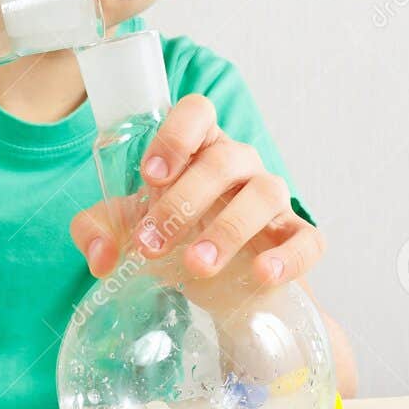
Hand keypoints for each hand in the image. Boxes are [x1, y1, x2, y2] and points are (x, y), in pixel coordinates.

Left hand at [69, 94, 323, 284]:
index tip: (150, 176)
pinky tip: (262, 274)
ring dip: (229, 229)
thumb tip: (101, 256)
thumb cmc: (176, 243)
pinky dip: (289, 255)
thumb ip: (99, 230)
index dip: (175, 136)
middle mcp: (241, 166)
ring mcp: (274, 201)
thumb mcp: (129, 231)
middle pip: (226, 159)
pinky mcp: (298, 240)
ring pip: (266, 193)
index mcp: (199, 150)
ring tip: (196, 266)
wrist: (221, 295)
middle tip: (152, 245)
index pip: (197, 113)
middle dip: (184, 201)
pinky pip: (308, 238)